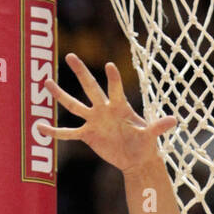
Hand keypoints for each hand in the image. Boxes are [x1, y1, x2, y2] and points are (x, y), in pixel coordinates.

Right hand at [37, 54, 175, 173]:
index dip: (113, 79)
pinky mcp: (87, 135)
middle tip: (71, 55)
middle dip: (81, 73)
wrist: (135, 158)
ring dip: (60, 95)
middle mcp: (103, 109)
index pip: (115, 89)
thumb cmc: (144, 143)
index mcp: (119, 106)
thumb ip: (158, 127)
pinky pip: (68, 133)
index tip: (110, 66)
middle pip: (90, 88)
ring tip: (46, 82)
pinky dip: (54, 132)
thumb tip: (174, 120)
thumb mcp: (151, 136)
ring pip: (74, 105)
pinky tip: (39, 127)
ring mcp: (93, 121)